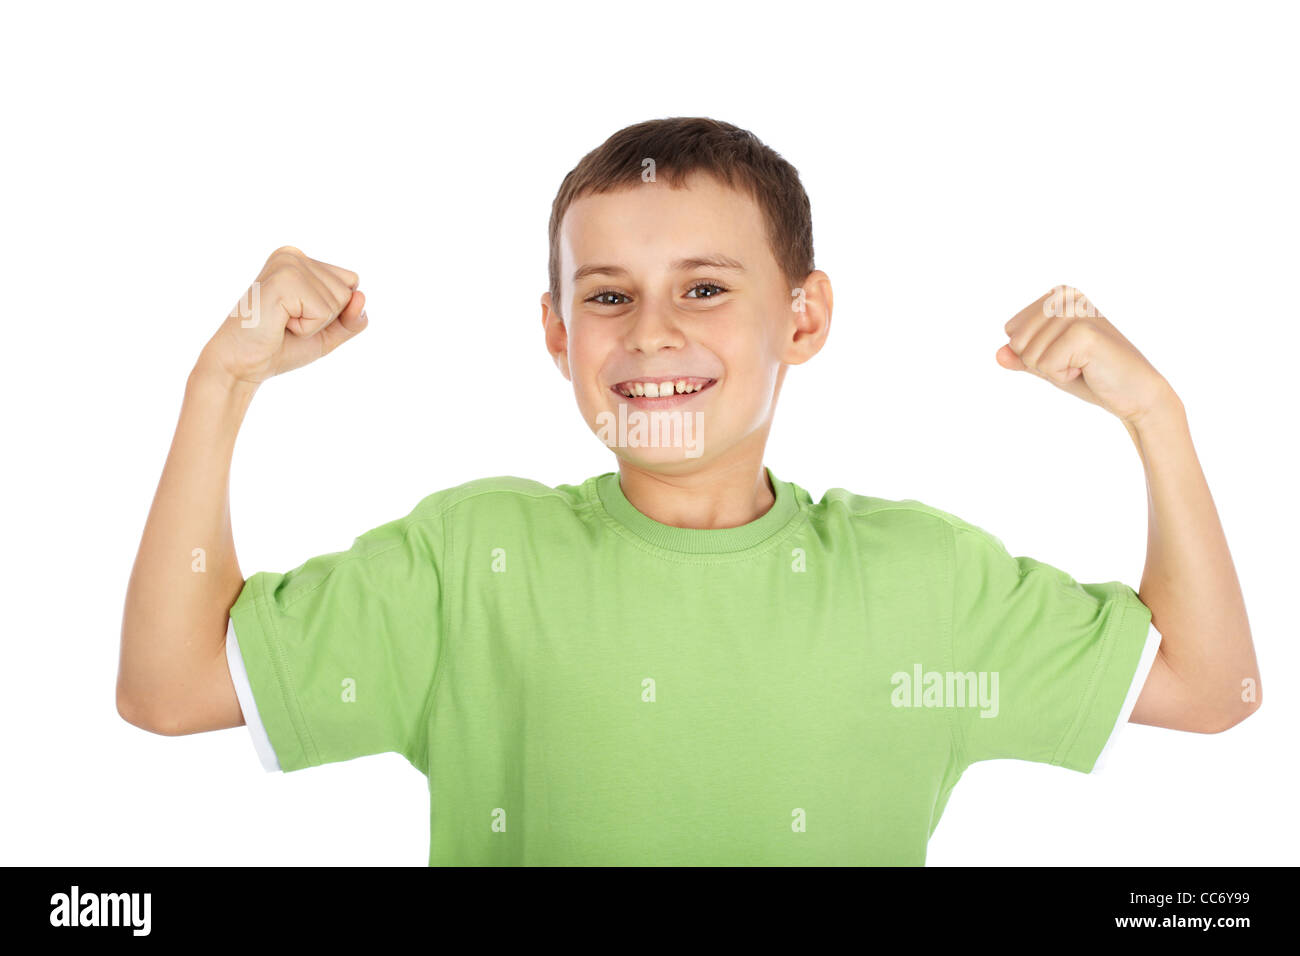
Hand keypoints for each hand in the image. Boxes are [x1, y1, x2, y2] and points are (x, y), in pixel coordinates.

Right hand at [200, 246, 366, 386]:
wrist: (242, 365)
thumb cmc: (281, 347)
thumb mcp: (328, 334)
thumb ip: (353, 318)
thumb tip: (361, 297)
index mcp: (301, 260)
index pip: (352, 283)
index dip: (334, 312)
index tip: (300, 317)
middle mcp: (293, 254)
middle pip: (349, 291)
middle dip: (325, 319)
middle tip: (288, 323)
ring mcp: (287, 264)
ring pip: (340, 301)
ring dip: (314, 324)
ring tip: (282, 323)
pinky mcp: (283, 280)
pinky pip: (323, 311)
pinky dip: (307, 328)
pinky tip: (280, 323)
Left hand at [996, 285, 1174, 424]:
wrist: (1134, 394)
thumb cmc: (1092, 376)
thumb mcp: (1048, 364)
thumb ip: (1021, 357)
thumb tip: (998, 354)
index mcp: (1057, 296)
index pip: (1012, 330)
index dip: (1033, 354)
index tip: (1065, 354)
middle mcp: (1066, 297)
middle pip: (1018, 342)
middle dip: (1040, 363)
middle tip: (1075, 363)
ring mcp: (1076, 312)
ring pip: (1030, 355)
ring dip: (1053, 371)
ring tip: (1084, 365)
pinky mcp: (1083, 332)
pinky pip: (1045, 366)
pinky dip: (1063, 377)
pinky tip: (1089, 370)